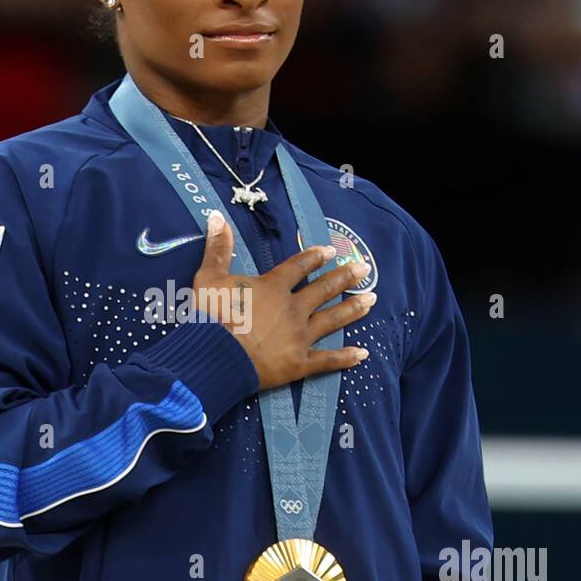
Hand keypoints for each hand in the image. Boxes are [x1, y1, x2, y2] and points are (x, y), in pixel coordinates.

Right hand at [192, 211, 374, 391]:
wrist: (214, 355)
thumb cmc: (209, 315)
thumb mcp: (208, 276)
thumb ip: (218, 248)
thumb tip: (216, 216)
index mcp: (273, 287)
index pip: (299, 267)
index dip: (314, 257)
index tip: (330, 251)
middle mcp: (293, 308)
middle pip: (324, 289)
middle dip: (346, 277)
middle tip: (364, 269)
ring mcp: (299, 336)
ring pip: (333, 319)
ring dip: (353, 308)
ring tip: (372, 299)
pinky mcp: (300, 363)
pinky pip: (328, 360)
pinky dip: (346, 357)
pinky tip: (362, 353)